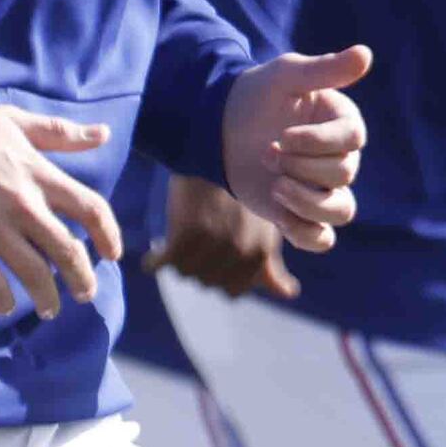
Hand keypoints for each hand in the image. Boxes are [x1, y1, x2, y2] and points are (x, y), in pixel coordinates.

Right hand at [0, 101, 122, 321]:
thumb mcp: (16, 122)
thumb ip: (60, 133)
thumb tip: (103, 134)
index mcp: (40, 176)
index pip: (91, 209)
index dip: (109, 235)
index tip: (114, 254)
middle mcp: (24, 206)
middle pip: (68, 252)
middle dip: (83, 279)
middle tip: (86, 293)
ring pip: (35, 274)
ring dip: (48, 298)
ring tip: (50, 309)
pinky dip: (2, 301)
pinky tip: (6, 307)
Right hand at [155, 173, 296, 302]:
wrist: (213, 151)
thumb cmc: (239, 194)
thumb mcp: (263, 228)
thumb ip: (272, 266)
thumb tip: (290, 295)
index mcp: (260, 252)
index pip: (234, 291)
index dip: (222, 278)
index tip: (214, 259)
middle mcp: (240, 251)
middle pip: (208, 283)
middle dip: (201, 269)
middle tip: (197, 244)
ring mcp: (214, 243)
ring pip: (186, 273)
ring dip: (180, 262)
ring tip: (183, 240)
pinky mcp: (186, 233)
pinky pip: (164, 263)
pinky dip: (156, 261)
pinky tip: (154, 256)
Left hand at [224, 45, 371, 253]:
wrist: (221, 127)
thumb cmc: (258, 95)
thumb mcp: (286, 75)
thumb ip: (324, 69)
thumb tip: (366, 54)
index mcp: (344, 124)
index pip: (352, 141)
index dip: (317, 142)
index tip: (283, 135)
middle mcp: (341, 159)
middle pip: (343, 174)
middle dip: (300, 166)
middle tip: (266, 152)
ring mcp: (324, 189)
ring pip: (340, 211)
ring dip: (305, 201)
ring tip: (274, 186)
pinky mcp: (303, 215)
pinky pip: (321, 238)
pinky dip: (304, 232)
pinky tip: (279, 213)